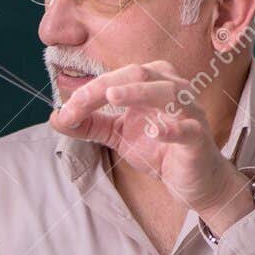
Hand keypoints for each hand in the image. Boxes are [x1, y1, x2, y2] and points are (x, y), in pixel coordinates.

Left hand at [49, 60, 251, 222]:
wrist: (191, 180)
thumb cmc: (158, 149)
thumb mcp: (118, 134)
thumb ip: (90, 124)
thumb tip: (57, 117)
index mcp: (152, 82)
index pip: (116, 78)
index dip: (87, 92)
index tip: (65, 112)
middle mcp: (172, 89)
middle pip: (139, 74)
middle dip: (103, 87)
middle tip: (77, 105)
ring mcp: (189, 112)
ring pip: (167, 91)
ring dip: (138, 93)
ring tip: (112, 96)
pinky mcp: (198, 138)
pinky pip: (187, 129)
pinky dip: (171, 129)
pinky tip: (154, 131)